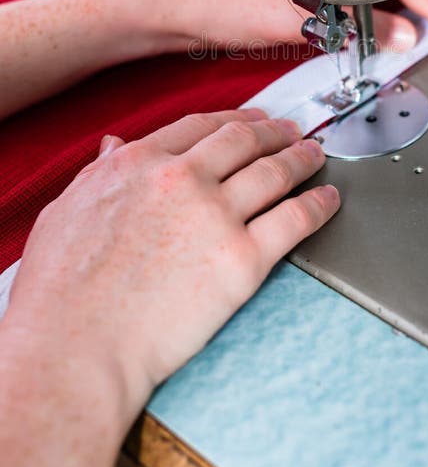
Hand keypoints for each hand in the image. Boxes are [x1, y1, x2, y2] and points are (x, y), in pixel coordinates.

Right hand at [0, 109, 337, 466]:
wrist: (76, 348)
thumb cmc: (60, 291)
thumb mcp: (68, 211)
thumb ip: (98, 173)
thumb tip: (112, 147)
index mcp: (139, 162)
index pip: (200, 126)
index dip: (235, 119)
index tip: (252, 120)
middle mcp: (182, 178)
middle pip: (245, 141)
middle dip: (275, 132)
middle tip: (292, 132)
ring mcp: (216, 216)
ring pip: (275, 172)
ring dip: (302, 159)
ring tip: (316, 156)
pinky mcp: (243, 259)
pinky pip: (295, 219)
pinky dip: (318, 205)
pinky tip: (328, 200)